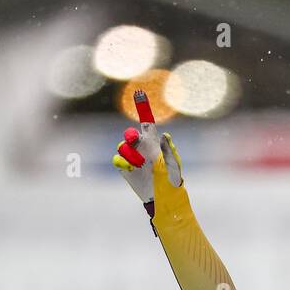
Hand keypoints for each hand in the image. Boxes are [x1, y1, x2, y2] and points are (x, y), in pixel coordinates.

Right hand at [112, 90, 183, 220]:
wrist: (159, 196)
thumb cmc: (170, 179)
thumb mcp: (172, 165)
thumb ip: (168, 150)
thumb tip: (165, 135)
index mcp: (153, 141)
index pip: (147, 121)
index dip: (142, 107)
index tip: (139, 92)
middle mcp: (140, 146)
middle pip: (131, 134)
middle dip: (132, 136)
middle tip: (136, 139)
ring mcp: (131, 155)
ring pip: (123, 147)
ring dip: (133, 156)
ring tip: (142, 166)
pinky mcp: (123, 166)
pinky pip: (118, 159)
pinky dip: (124, 164)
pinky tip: (133, 170)